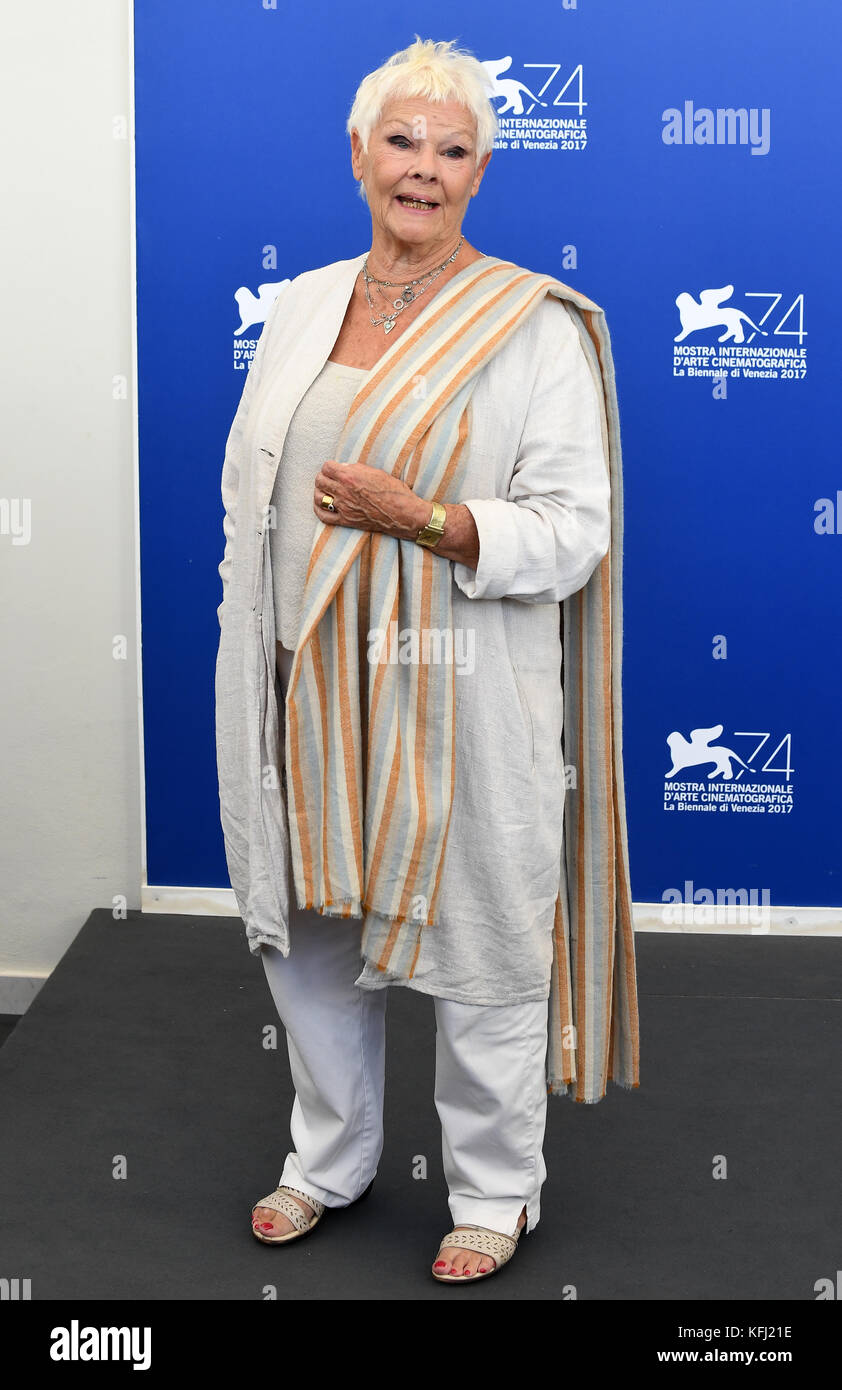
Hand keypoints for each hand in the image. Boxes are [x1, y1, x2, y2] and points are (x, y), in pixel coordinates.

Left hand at [313, 458, 428, 539]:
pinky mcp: (346, 520)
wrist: (402, 513)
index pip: (327, 467)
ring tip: (325, 490)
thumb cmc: (393, 491)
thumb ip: (356, 469)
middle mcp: (344, 492)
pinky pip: (324, 516)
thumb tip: (344, 468)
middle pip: (320, 481)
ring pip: (319, 498)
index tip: (333, 468)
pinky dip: (320, 510)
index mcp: (350, 477)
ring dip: (320, 492)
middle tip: (329, 478)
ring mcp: (344, 507)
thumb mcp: (375, 472)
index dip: (329, 466)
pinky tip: (322, 505)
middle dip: (323, 477)